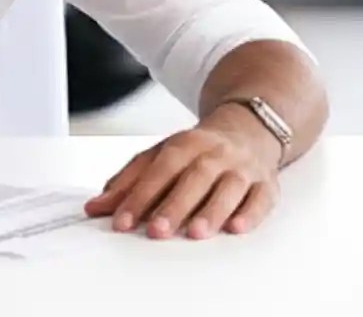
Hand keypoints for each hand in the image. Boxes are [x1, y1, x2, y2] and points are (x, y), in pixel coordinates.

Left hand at [84, 111, 280, 239]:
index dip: (139, 196)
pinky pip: (261, 197)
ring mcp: (242, 168)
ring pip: (229, 187)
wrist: (248, 128)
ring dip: (213, 211)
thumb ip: (128, 182)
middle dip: (174, 206)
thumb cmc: (198, 150)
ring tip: (196, 233)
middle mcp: (214, 154)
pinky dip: (251, 213)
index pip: (158, 170)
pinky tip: (237, 228)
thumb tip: (96, 207)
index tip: (121, 220)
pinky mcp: (266, 183)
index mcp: (184, 144)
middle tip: (156, 231)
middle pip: (194, 178)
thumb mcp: (160, 156)